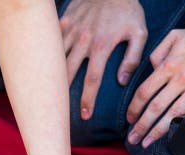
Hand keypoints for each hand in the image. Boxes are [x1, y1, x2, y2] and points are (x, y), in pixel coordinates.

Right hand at [60, 0, 146, 119]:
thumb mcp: (139, 32)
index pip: (92, 79)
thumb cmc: (127, 10)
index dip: (87, 99)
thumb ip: (132, 58)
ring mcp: (71, 31)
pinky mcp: (63, 23)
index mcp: (102, 46)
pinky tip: (45, 68)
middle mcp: (83, 41)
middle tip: (61, 110)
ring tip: (49, 92)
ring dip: (52, 77)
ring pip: (56, 59)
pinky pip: (52, 42)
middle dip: (64, 94)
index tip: (84, 114)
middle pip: (69, 74)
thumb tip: (122, 81)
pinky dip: (49, 56)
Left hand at [126, 26, 184, 147]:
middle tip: (132, 139)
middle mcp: (181, 79)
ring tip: (148, 144)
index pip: (144, 92)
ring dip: (159, 132)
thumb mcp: (175, 36)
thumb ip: (158, 53)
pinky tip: (176, 136)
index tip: (129, 120)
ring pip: (174, 115)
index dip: (134, 109)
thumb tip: (150, 70)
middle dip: (142, 126)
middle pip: (156, 107)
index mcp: (169, 66)